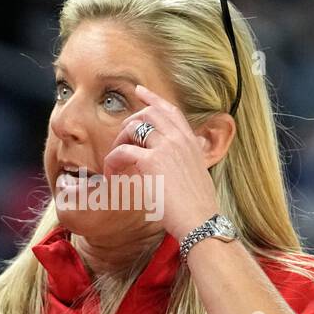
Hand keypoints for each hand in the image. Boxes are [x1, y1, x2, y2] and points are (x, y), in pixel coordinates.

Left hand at [102, 83, 218, 239]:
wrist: (201, 221)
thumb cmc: (198, 208)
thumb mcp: (198, 176)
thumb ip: (185, 162)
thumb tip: (174, 162)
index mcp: (191, 141)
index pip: (171, 110)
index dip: (153, 99)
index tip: (140, 91)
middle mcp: (179, 139)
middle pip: (148, 113)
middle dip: (129, 123)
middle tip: (120, 141)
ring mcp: (166, 147)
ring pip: (132, 128)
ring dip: (118, 142)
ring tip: (113, 163)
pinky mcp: (151, 161)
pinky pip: (122, 152)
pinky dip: (112, 162)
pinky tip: (111, 176)